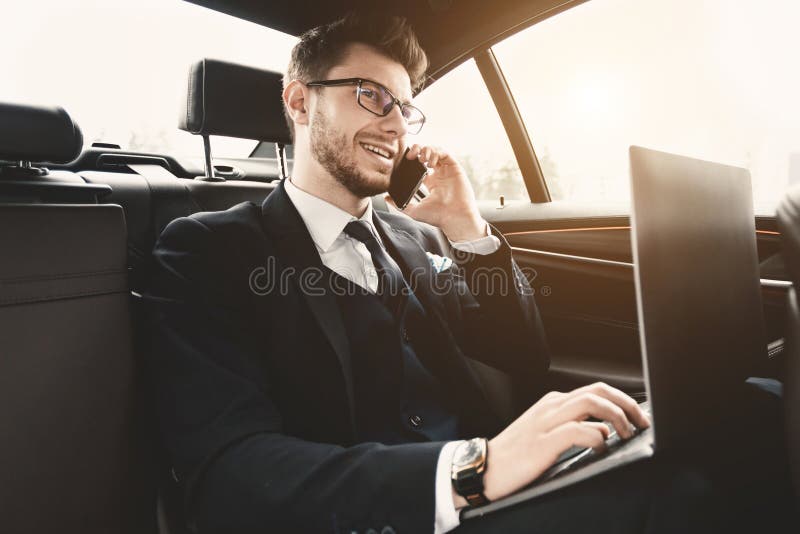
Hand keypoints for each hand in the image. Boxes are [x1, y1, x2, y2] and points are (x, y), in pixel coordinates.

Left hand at [386, 144, 486, 241]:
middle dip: (418, 150)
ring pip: (436, 151)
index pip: (420, 165)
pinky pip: (445, 153)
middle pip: (428, 154)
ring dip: (427, 150)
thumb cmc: (438, 217)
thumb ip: (399, 204)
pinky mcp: (455, 168)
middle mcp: (439, 175)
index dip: (412, 160)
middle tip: (411, 155)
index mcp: (431, 183)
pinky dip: (436, 152)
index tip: (405, 161)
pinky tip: (430, 162)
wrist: (453, 218)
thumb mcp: (413, 210)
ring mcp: (447, 171)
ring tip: (421, 159)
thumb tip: (386, 198)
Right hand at [453, 382, 650, 508]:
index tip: (639, 416)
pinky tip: (601, 449)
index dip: (622, 400)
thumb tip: (605, 430)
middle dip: (627, 404)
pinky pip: (579, 430)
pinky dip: (597, 437)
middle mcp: (551, 406)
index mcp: (553, 402)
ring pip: (591, 403)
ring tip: (626, 434)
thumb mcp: (546, 434)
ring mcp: (546, 421)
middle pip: (598, 390)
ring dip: (617, 416)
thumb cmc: (515, 455)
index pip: (595, 390)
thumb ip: (573, 427)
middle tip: (642, 422)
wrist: (485, 467)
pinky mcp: (543, 441)